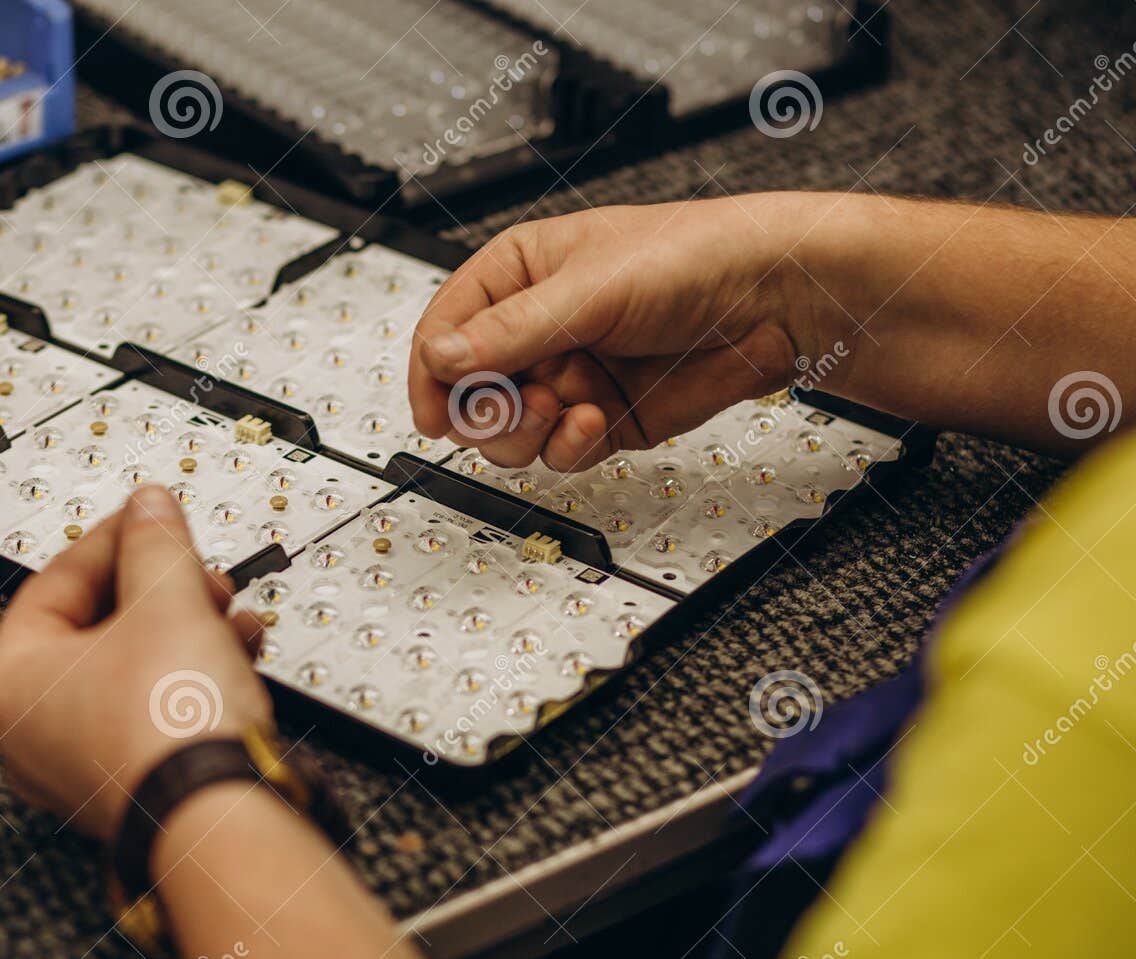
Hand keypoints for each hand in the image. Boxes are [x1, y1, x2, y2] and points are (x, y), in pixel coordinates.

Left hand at [0, 486, 272, 842]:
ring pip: (131, 673)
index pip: (55, 583)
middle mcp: (31, 735)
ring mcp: (81, 769)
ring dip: (185, 629)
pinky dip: (191, 677)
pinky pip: (153, 713)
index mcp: (9, 684)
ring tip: (226, 611)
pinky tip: (234, 654)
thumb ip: (155, 542)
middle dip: (159, 589)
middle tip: (194, 568)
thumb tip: (149, 509)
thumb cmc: (169, 728)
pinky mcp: (131, 789)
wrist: (220, 815)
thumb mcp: (166, 600)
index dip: (112, 540)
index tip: (149, 519)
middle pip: (95, 629)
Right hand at [408, 194, 844, 470]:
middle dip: (487, 410)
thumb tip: (441, 358)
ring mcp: (568, 377)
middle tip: (514, 405)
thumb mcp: (590, 287)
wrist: (775, 300)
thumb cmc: (693, 256)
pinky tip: (594, 423)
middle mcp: (537, 330)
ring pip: (508, 432)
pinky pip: (557, 453)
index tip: (435, 413)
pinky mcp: (602, 420)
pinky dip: (569, 448)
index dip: (433, 375)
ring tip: (564, 409)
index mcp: (518, 275)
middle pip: (469, 394)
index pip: (446, 331)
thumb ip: (511, 330)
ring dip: (528, 433)